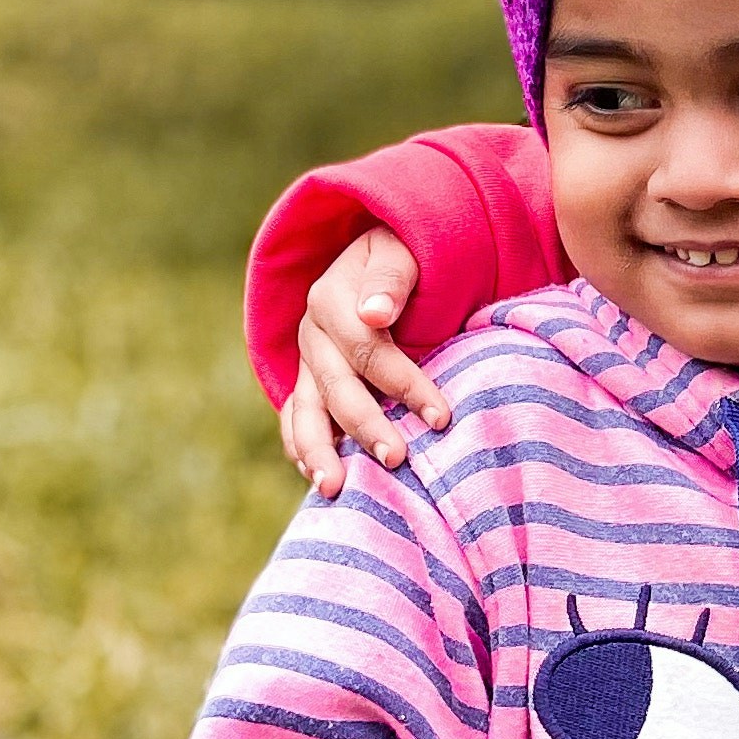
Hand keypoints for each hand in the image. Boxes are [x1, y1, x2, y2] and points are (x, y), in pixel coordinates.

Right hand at [281, 226, 452, 494]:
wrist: (381, 257)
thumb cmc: (404, 254)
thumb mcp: (400, 250)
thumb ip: (390, 278)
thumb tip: (375, 313)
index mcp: (330, 299)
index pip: (368, 350)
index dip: (405, 384)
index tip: (441, 417)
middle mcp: (312, 334)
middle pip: (337, 387)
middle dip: (367, 425)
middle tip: (398, 459)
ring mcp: (306, 362)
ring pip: (306, 411)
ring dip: (318, 451)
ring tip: (335, 488)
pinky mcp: (308, 382)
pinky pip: (296, 417)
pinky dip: (301, 447)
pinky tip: (314, 476)